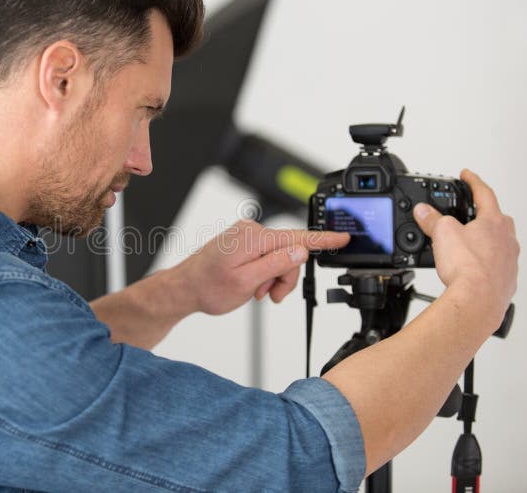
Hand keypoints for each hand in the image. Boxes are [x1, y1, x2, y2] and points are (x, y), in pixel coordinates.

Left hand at [174, 219, 349, 314]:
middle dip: (284, 276)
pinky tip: (252, 284)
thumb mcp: (247, 282)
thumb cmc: (209, 288)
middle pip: (289, 252)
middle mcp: (251, 232)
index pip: (297, 237)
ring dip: (273, 277)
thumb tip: (300, 250)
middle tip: (268, 295)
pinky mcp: (243, 243)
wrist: (185, 288)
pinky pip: (266, 256)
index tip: (342, 237)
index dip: (323, 240)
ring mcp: (246, 236)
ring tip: (255, 292)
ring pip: (279, 257)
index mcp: (254, 239)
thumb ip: (275, 265)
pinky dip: (264, 272)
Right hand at [413, 169, 518, 328]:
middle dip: (484, 214)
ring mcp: (509, 261)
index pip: (484, 193)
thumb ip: (432, 219)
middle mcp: (507, 240)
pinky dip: (485, 263)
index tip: (467, 175)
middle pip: (498, 219)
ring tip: (468, 244)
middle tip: (472, 214)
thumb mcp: (442, 233)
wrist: (478, 301)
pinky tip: (472, 269)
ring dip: (486, 241)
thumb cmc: (468, 268)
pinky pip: (497, 265)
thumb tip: (423, 211)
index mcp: (494, 222)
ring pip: (500, 243)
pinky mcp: (506, 280)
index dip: (472, 182)